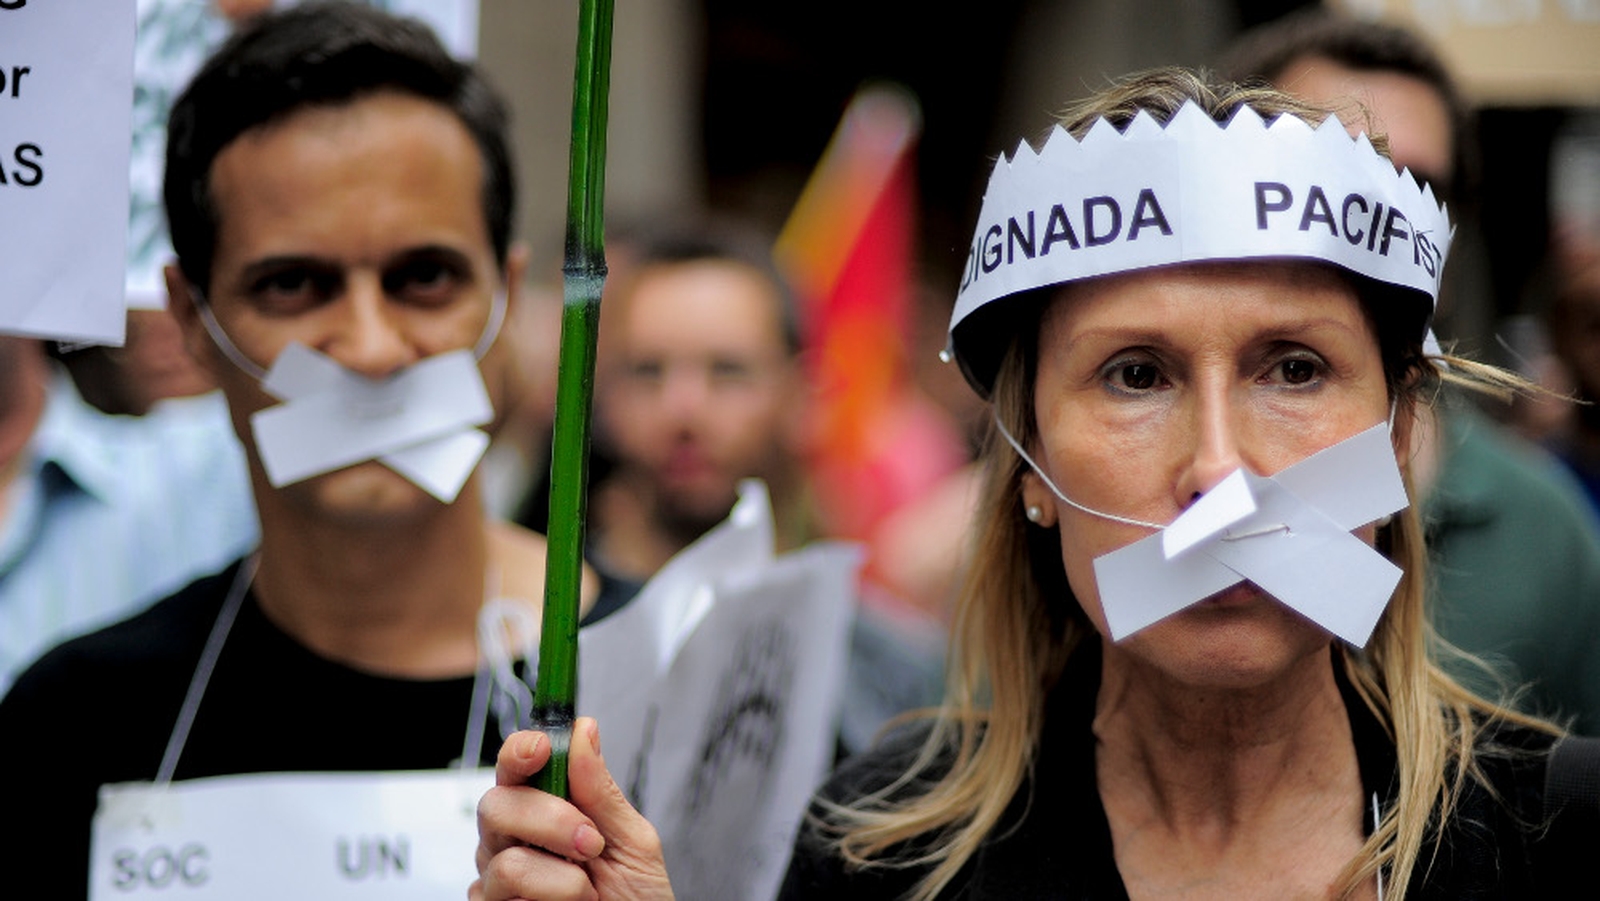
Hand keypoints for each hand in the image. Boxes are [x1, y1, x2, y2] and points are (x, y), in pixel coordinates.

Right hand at [471, 717, 674, 900]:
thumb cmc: (635, 899)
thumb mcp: (633, 842)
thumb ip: (602, 792)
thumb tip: (583, 731)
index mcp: (544, 809)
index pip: (516, 766)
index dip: (521, 750)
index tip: (543, 746)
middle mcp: (511, 841)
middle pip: (497, 804)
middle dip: (550, 818)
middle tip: (591, 842)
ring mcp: (495, 879)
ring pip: (505, 856)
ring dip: (563, 875)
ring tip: (588, 891)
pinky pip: (507, 893)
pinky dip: (554, 898)